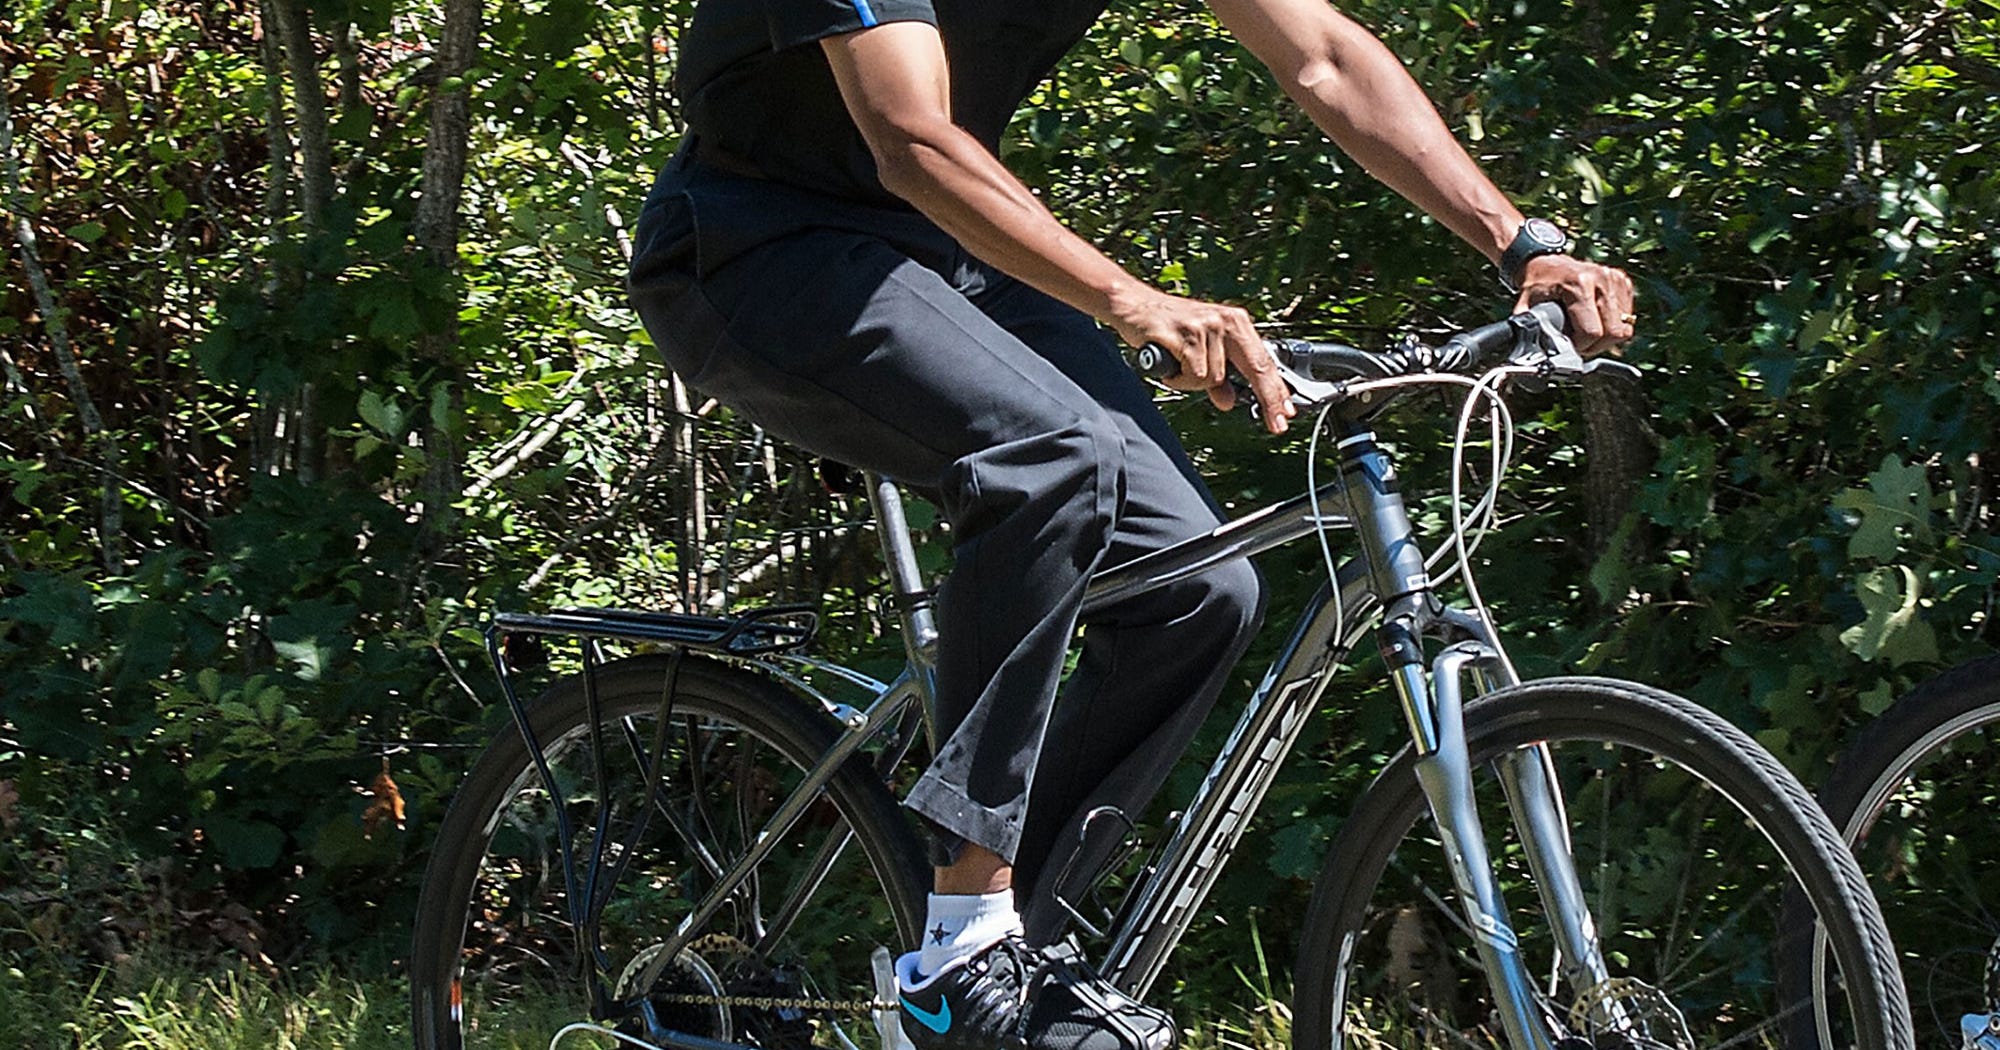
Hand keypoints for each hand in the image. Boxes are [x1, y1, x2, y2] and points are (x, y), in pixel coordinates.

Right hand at [1107, 285, 1296, 434]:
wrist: (1133, 304)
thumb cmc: (1167, 326)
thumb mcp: (1199, 352)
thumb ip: (1217, 378)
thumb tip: (1229, 402)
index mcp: (1236, 323)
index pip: (1263, 361)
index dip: (1276, 390)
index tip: (1286, 413)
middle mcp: (1226, 322)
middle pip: (1256, 368)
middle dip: (1267, 399)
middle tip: (1276, 423)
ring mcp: (1207, 327)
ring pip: (1214, 378)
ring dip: (1193, 382)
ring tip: (1178, 365)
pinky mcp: (1186, 334)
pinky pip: (1193, 374)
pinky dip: (1179, 378)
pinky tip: (1170, 364)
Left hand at [1513, 255, 1635, 355]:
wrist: (1546, 263)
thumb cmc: (1537, 284)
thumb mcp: (1526, 307)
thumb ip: (1531, 330)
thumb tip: (1531, 355)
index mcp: (1579, 284)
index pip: (1592, 332)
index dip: (1579, 346)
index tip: (1568, 344)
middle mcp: (1602, 279)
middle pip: (1613, 333)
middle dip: (1595, 346)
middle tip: (1578, 342)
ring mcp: (1615, 279)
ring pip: (1624, 328)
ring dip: (1605, 338)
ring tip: (1585, 332)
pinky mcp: (1623, 282)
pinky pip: (1627, 318)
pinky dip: (1613, 326)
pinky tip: (1595, 321)